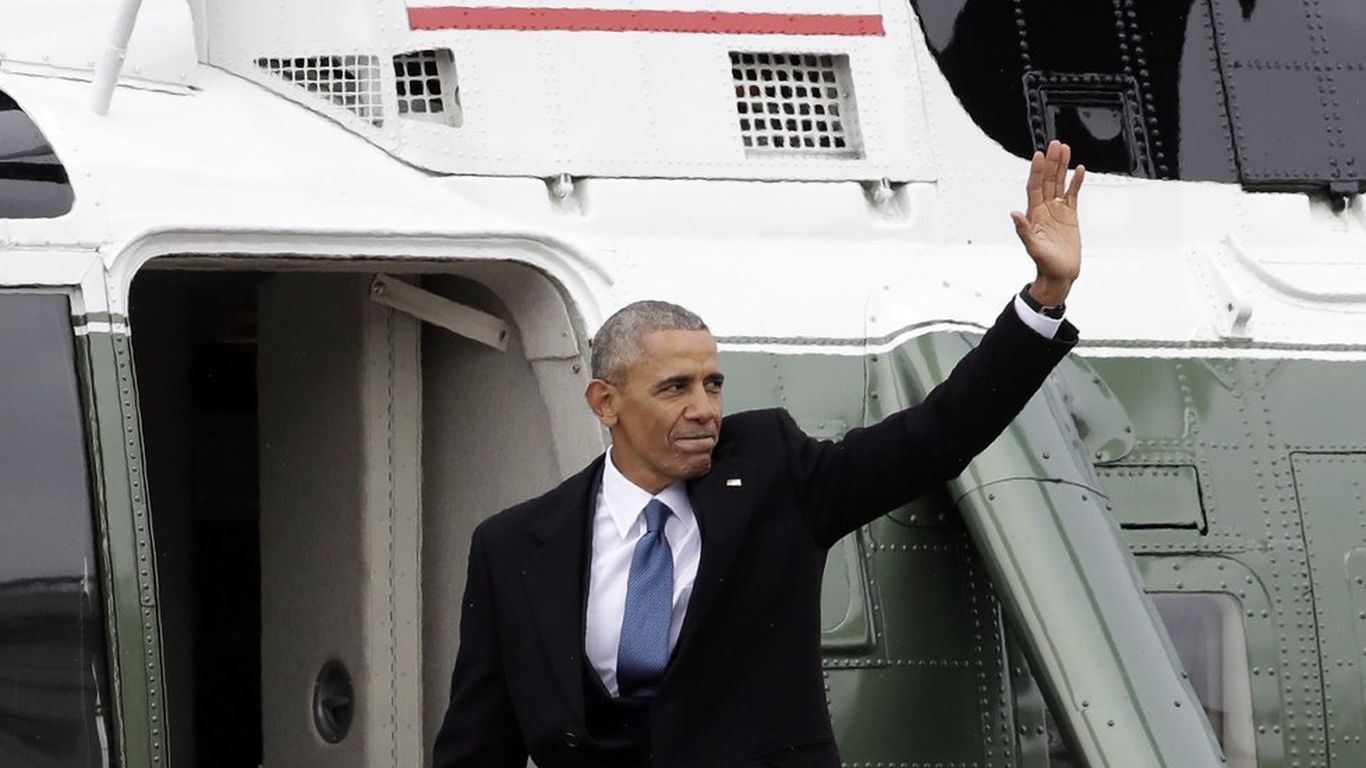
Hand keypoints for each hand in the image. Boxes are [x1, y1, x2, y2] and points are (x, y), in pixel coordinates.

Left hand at [1011, 140, 1084, 305]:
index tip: (1039, 155)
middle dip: (1051, 162)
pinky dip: (1076, 182)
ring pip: (1059, 183)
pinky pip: (1073, 194)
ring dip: (1062, 167)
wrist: (1060, 275)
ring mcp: (1057, 211)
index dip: (1037, 171)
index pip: (1035, 187)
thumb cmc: (1046, 265)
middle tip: (1054, 144)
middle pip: (1047, 180)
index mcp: (1035, 214)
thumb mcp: (1034, 248)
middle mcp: (1045, 209)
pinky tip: (1079, 170)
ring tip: (1064, 149)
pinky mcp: (1070, 215)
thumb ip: (1024, 231)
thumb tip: (1014, 214)